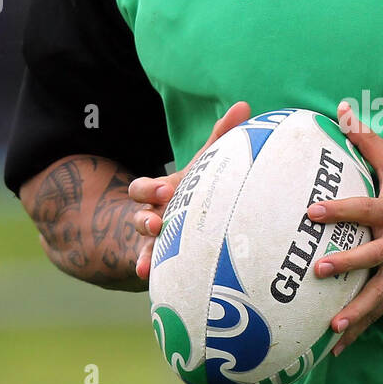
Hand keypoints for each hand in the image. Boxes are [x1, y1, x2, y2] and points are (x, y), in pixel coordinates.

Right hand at [128, 101, 251, 281]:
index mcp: (160, 191)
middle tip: (158, 220)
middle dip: (145, 217)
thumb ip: (221, 137)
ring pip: (143, 243)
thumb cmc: (197, 187)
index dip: (151, 188)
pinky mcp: (158, 258)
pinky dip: (147, 269)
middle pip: (138, 215)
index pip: (145, 188)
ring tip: (149, 260)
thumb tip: (244, 106)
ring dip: (146, 249)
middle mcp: (151, 214)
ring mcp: (153, 238)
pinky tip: (146, 277)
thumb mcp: (204, 164)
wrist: (179, 218)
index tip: (166, 190)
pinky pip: (150, 265)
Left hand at [308, 101, 382, 355]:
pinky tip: (335, 349)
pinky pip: (380, 311)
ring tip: (332, 327)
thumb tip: (340, 108)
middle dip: (347, 264)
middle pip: (371, 255)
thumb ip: (366, 140)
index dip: (340, 210)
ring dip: (356, 311)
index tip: (313, 212)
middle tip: (319, 270)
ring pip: (378, 293)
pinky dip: (360, 330)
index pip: (364, 209)